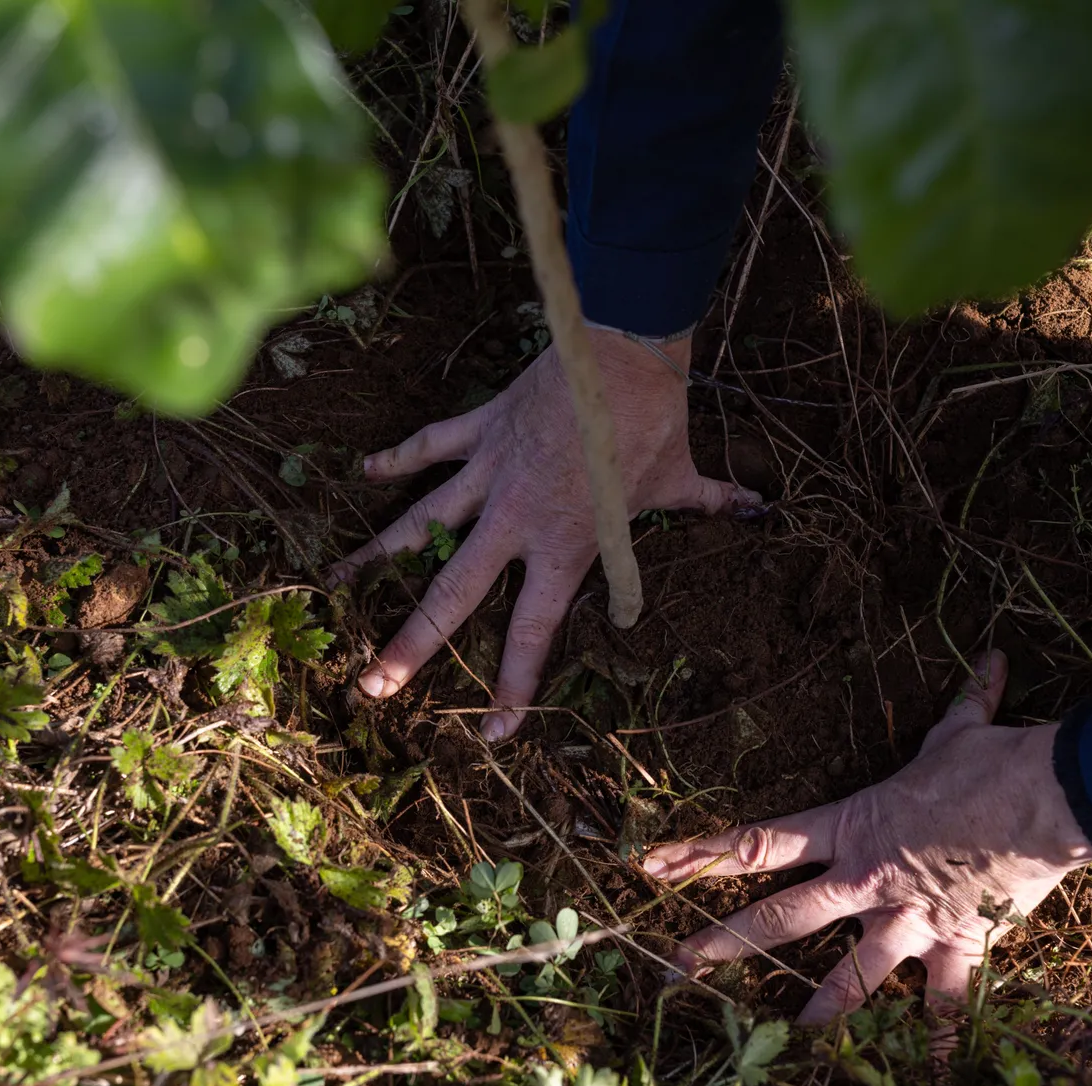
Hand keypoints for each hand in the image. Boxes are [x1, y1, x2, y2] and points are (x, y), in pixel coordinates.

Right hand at [335, 326, 759, 740]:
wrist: (620, 350)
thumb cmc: (651, 423)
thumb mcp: (679, 477)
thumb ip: (710, 502)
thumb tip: (756, 507)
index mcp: (563, 546)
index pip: (532, 631)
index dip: (515, 685)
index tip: (496, 729)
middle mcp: (514, 520)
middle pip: (451, 595)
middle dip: (410, 644)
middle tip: (372, 685)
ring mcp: (488, 474)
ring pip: (420, 524)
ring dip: (378, 556)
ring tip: (336, 585)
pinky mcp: (478, 429)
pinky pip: (429, 446)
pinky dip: (397, 457)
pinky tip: (365, 472)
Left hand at [642, 651, 1091, 1022]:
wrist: (1047, 798)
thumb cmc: (992, 763)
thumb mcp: (960, 731)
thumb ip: (962, 702)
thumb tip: (988, 660)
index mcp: (850, 826)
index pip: (760, 842)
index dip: (703, 854)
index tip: (656, 865)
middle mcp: (865, 880)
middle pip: (779, 917)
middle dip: (723, 943)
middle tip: (676, 968)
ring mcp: (906, 919)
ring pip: (851, 976)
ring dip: (822, 1008)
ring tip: (791, 1036)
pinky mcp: (956, 945)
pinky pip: (945, 1003)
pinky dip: (942, 1035)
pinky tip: (934, 1070)